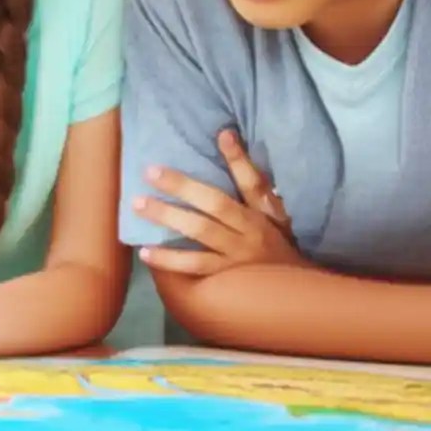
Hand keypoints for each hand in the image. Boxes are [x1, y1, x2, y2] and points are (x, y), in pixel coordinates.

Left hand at [133, 130, 304, 275]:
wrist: (293, 295)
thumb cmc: (277, 249)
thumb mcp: (275, 218)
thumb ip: (254, 186)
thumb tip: (228, 139)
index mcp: (264, 213)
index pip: (253, 182)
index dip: (239, 159)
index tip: (222, 135)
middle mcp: (250, 230)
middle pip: (216, 203)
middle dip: (182, 186)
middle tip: (149, 171)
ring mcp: (237, 255)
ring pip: (201, 231)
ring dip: (168, 217)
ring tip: (138, 205)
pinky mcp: (225, 278)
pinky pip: (194, 266)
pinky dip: (169, 260)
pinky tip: (145, 251)